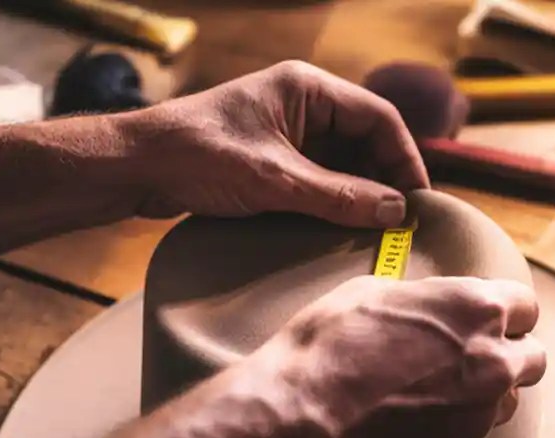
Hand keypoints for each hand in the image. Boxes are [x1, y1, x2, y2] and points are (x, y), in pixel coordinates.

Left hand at [122, 61, 429, 227]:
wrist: (136, 167)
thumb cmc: (197, 155)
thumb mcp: (275, 181)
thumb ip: (338, 196)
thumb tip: (395, 211)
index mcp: (307, 88)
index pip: (378, 118)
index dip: (404, 159)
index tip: (418, 202)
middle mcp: (301, 104)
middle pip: (364, 140)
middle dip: (384, 179)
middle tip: (400, 223)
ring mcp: (286, 131)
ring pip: (342, 162)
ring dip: (359, 194)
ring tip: (374, 231)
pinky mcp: (270, 158)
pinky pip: (317, 177)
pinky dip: (332, 200)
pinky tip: (340, 228)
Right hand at [259, 275, 546, 437]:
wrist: (303, 415)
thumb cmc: (329, 344)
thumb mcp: (373, 291)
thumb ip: (425, 298)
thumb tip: (431, 305)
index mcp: (476, 309)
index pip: (526, 306)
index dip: (504, 312)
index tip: (486, 319)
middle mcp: (492, 361)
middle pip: (533, 357)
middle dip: (509, 354)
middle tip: (471, 357)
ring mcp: (479, 414)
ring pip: (508, 401)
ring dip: (487, 395)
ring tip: (441, 392)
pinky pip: (473, 436)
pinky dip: (454, 427)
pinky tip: (415, 420)